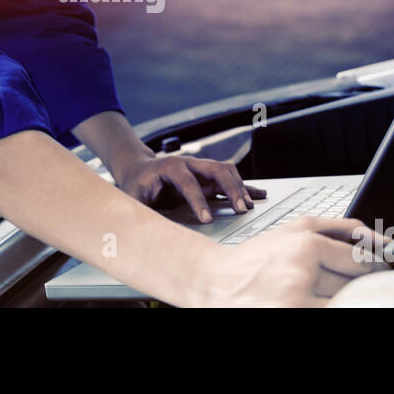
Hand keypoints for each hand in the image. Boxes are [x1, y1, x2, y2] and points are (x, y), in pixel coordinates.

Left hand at [117, 154, 267, 222]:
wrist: (140, 169)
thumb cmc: (137, 184)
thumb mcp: (133, 198)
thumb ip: (141, 210)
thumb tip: (148, 230)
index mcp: (169, 167)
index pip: (188, 182)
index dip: (197, 200)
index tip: (206, 219)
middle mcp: (189, 163)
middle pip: (215, 169)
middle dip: (230, 188)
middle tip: (241, 209)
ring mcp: (201, 168)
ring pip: (226, 171)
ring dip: (240, 187)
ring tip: (249, 206)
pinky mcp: (208, 177)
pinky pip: (230, 179)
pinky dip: (245, 187)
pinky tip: (259, 194)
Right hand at [192, 217, 391, 306]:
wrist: (213, 283)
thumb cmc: (255, 258)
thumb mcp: (294, 229)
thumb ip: (341, 227)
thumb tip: (382, 240)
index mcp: (305, 246)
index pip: (361, 261)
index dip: (369, 268)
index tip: (372, 271)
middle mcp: (300, 277)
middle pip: (353, 286)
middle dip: (348, 285)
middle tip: (329, 283)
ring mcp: (295, 305)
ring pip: (342, 305)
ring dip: (335, 300)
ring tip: (313, 292)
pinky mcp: (290, 319)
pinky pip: (326, 312)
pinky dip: (322, 306)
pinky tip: (307, 300)